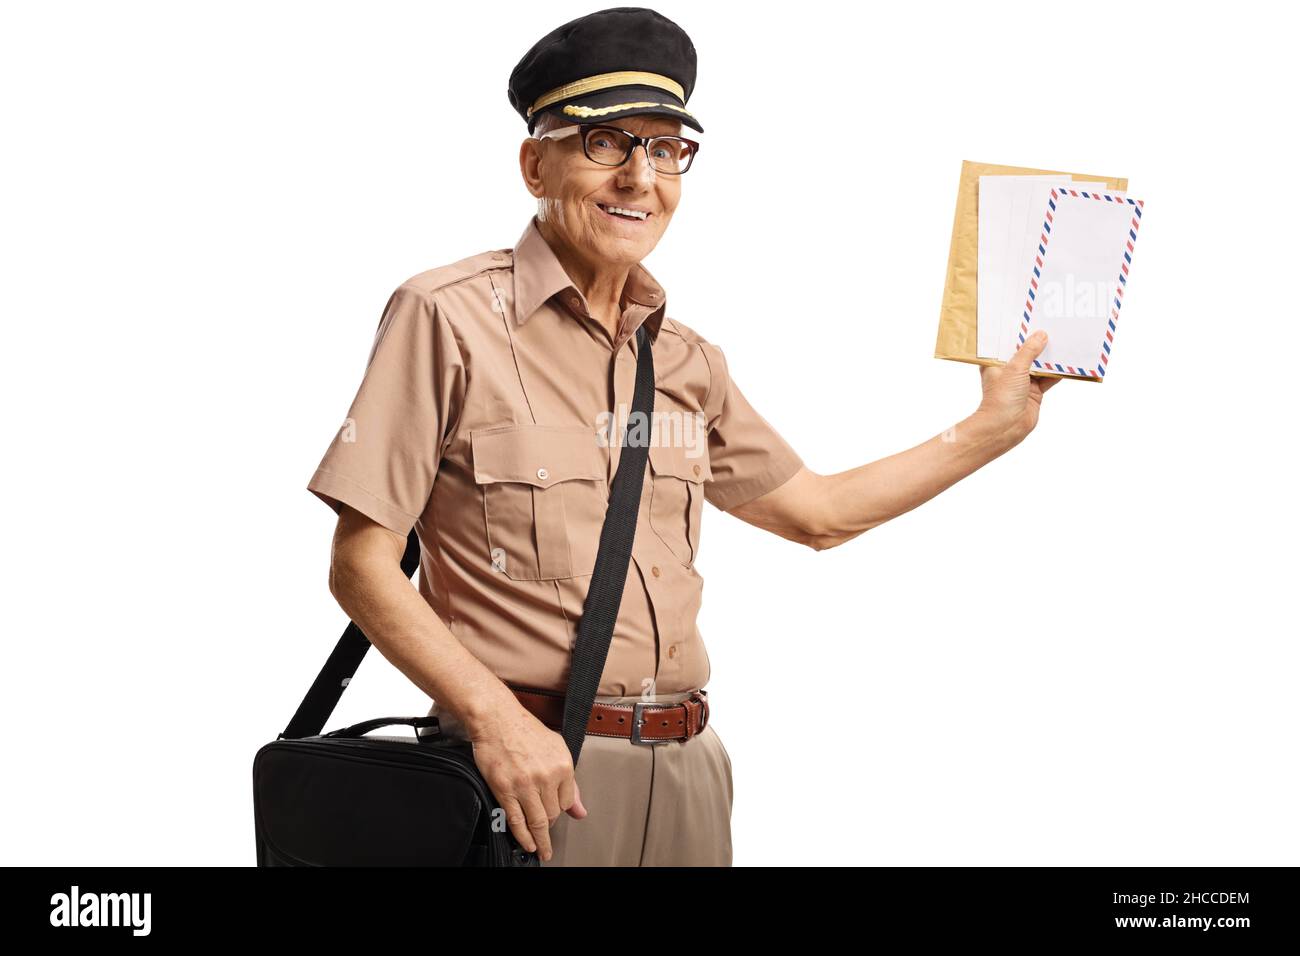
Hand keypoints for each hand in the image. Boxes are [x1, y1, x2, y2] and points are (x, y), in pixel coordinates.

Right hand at [464, 700, 586, 861]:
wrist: (497, 719)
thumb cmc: (524, 729)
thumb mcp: (556, 748)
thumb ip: (570, 782)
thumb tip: (579, 810)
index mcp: (562, 765)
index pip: (567, 801)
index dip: (561, 809)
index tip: (555, 814)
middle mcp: (546, 776)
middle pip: (554, 814)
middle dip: (550, 824)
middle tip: (545, 832)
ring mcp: (525, 784)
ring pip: (538, 821)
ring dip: (540, 840)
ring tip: (541, 850)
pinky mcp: (505, 789)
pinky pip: (517, 820)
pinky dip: (523, 836)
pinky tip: (528, 843)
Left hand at [975, 330, 1060, 446]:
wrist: (1005, 427)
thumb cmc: (1001, 398)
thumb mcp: (1015, 369)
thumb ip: (1029, 351)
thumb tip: (1041, 335)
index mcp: (996, 362)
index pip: (1008, 343)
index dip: (1020, 332)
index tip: (1033, 318)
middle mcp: (1008, 371)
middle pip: (1027, 352)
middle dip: (1039, 343)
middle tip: (1054, 326)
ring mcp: (1022, 382)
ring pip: (1040, 365)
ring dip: (1051, 357)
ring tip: (1065, 340)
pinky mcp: (1034, 392)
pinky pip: (1049, 378)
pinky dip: (1058, 372)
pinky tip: (1070, 362)